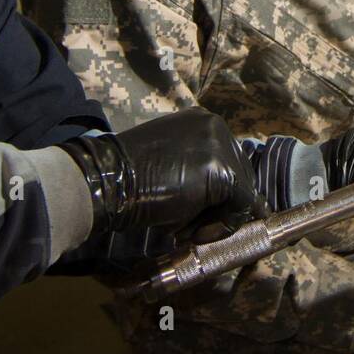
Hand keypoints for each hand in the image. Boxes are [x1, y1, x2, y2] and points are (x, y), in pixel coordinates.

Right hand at [61, 108, 266, 237]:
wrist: (110, 181)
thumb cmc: (132, 176)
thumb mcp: (171, 162)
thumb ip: (199, 170)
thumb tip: (229, 198)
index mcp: (203, 120)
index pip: (229, 159)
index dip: (218, 194)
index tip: (197, 215)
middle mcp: (216, 126)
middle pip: (241, 174)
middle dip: (220, 207)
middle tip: (191, 229)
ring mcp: (221, 147)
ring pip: (243, 192)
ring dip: (219, 219)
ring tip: (187, 231)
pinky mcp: (222, 172)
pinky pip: (242, 205)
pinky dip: (223, 225)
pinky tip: (193, 232)